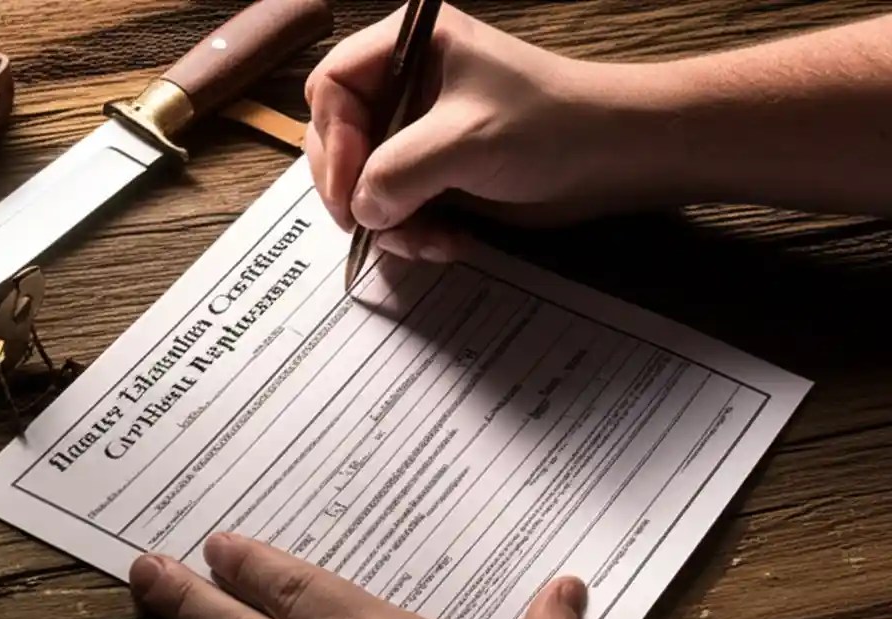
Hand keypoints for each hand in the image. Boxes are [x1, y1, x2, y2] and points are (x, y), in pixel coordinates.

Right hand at [304, 5, 653, 261]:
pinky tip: (448, 241)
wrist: (616, 159)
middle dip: (357, 190)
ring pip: (365, 183)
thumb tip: (360, 211)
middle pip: (341, 140)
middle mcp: (407, 85)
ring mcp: (420, 132)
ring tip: (428, 240)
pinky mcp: (437, 172)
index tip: (351, 189)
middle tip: (373, 226)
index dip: (334, 140)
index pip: (332, 87)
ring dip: (390, 221)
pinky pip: (397, 207)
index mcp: (408, 48)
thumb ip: (396, 173)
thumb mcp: (463, 141)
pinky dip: (413, 232)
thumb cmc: (549, 126)